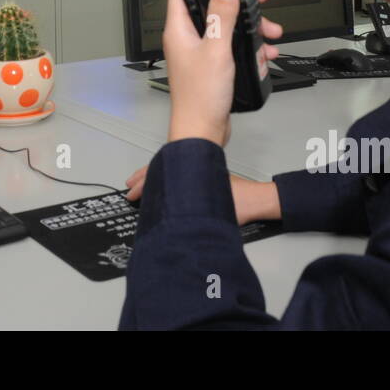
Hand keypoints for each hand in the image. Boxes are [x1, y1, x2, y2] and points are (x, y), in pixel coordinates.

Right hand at [124, 164, 281, 225]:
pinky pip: (179, 172)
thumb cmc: (241, 203)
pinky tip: (165, 184)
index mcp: (192, 171)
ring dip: (154, 175)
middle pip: (163, 167)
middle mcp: (194, 167)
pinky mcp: (205, 175)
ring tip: (141, 183)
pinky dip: (167, 177)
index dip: (144, 182)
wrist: (260, 199)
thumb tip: (174, 223)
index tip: (131, 191)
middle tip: (130, 187)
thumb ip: (193, 212)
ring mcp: (200, 169)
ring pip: (170, 168)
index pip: (162, 172)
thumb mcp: (213, 208)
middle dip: (144, 177)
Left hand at [161, 0, 283, 146]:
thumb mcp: (217, 48)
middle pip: (211, 8)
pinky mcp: (212, 67)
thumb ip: (222, 15)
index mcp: (179, 30)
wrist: (202, 131)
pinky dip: (249, 49)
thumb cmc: (201, 96)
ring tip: (272, 33)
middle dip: (238, 4)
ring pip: (226, 29)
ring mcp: (199, 53)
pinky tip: (266, 55)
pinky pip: (231, 49)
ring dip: (249, 29)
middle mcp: (186, 39)